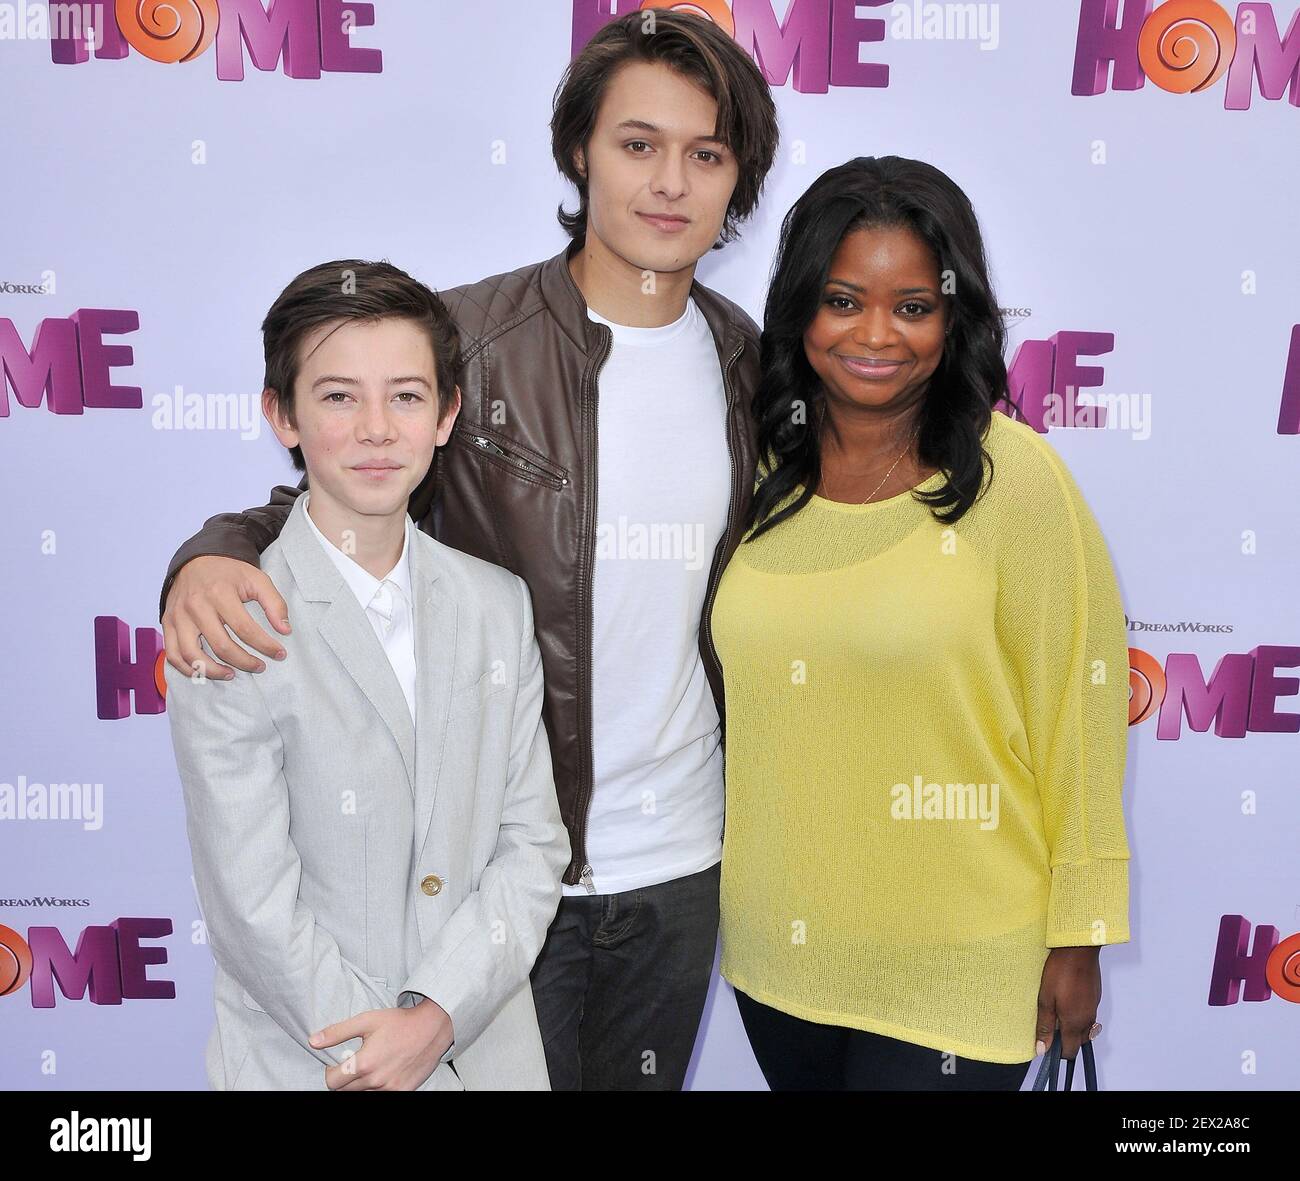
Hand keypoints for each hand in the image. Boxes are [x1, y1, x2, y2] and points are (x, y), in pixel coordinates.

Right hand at [162, 555, 290, 678]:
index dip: (265, 645)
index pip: (245, 629)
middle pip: (221, 646)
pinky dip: (186, 669)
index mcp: (220, 593)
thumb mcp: (257, 579)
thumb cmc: (229, 572)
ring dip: (213, 671)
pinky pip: (173, 654)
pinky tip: (205, 672)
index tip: (280, 654)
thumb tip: (285, 631)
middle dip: (244, 662)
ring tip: (232, 674)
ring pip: (192, 655)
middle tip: (260, 667)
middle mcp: (196, 606)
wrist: (196, 559)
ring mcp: (178, 616)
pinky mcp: (167, 622)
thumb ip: (275, 603)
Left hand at [313, 1000, 454, 1091]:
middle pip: (345, 1091)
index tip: (340, 1062)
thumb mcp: (367, 1020)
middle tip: (357, 1062)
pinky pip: (380, 1095)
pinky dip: (377, 1087)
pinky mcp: (402, 1092)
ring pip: (362, 1094)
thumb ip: (337, 1032)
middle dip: (346, 1078)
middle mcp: (375, 1080)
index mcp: (364, 1063)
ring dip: (362, 1083)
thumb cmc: (400, 1022)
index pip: (331, 1081)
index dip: (331, 1071)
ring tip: (373, 1064)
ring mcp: (390, 1089)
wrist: (432, 1028)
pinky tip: (385, 1071)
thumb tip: (313, 1041)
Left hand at [1035, 945, 1101, 1060]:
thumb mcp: (1045, 999)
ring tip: (1055, 1009)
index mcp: (1075, 1023)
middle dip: (1065, 1039)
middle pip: (1078, 1041)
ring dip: (1071, 1025)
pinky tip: (1066, 999)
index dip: (1058, 1052)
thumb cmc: (1060, 972)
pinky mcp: (1095, 996)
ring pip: (1084, 1027)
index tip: (1046, 1043)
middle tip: (1048, 1023)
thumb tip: (1042, 1049)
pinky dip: (1077, 1013)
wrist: (1079, 949)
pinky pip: (1088, 1013)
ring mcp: (1094, 1007)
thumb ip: (1045, 1026)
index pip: (1070, 1051)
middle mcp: (1088, 1019)